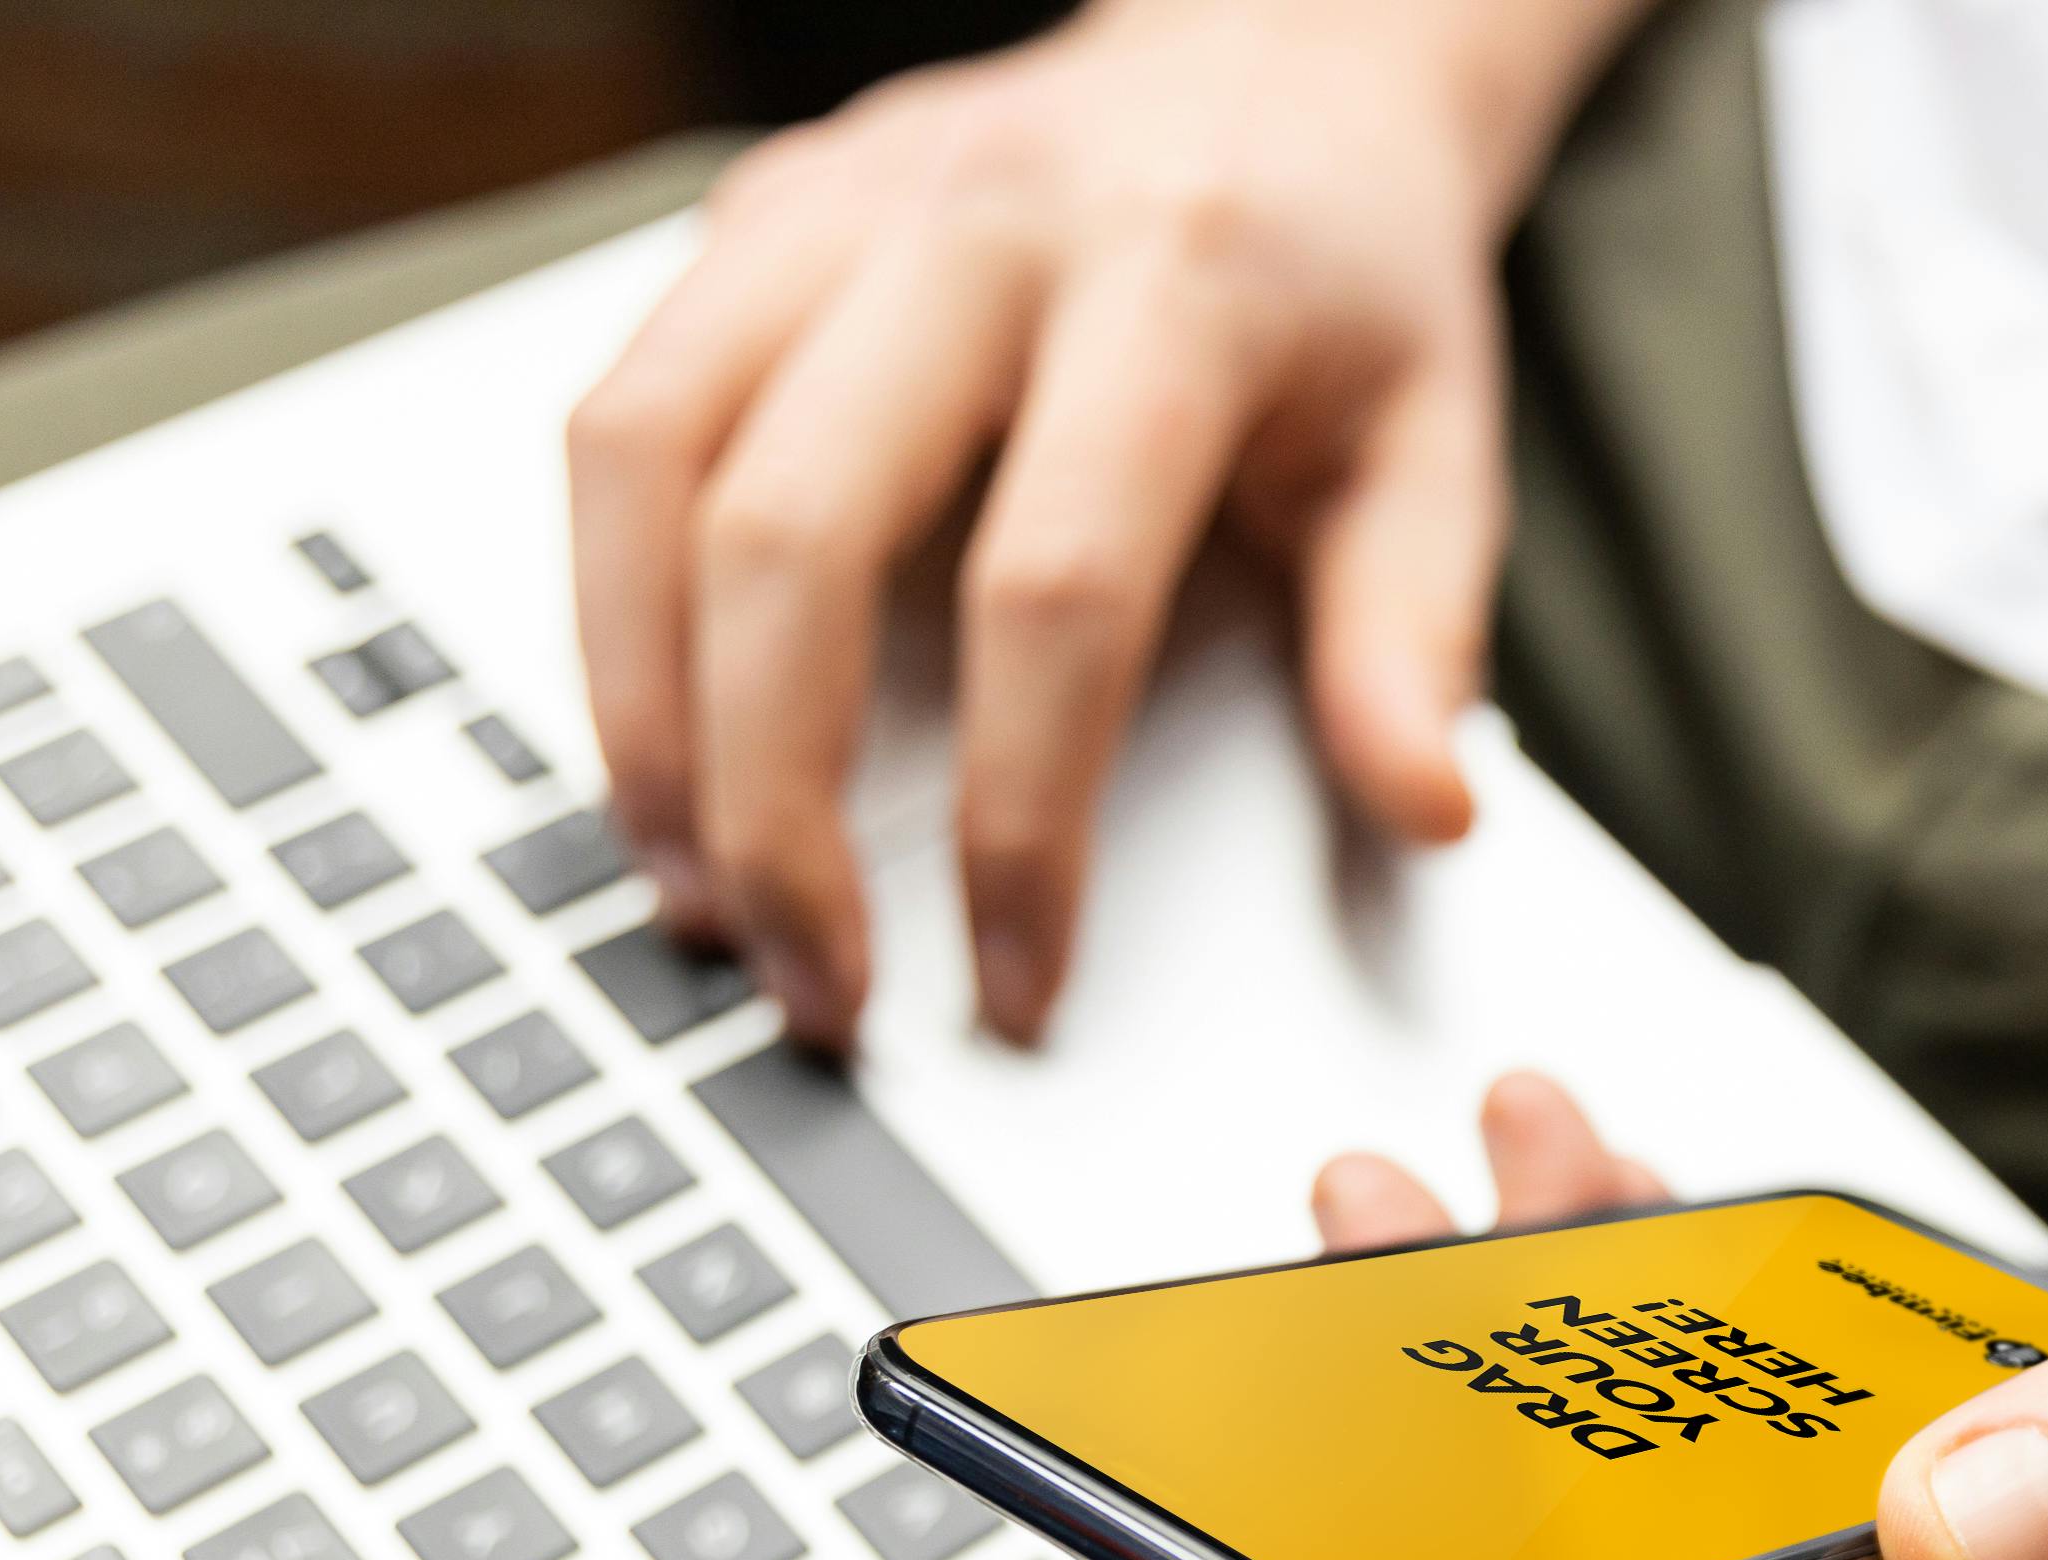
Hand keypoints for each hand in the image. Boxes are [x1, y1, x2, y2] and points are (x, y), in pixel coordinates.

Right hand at [569, 0, 1647, 1050]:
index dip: (1019, 811)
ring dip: (642, 710)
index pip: (1056, 585)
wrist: (1276, 61)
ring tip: (696, 891)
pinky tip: (663, 743)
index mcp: (1175, 279)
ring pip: (643, 461)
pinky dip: (608, 603)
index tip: (1020, 979)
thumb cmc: (1351, 282)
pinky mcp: (751, 219)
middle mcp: (974, 222)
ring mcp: (836, 206)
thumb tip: (1421, 813)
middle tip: (814, 980)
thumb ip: (1413, 632)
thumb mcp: (1440, 441)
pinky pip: (616, 417)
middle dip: (775, 797)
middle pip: (791, 528)